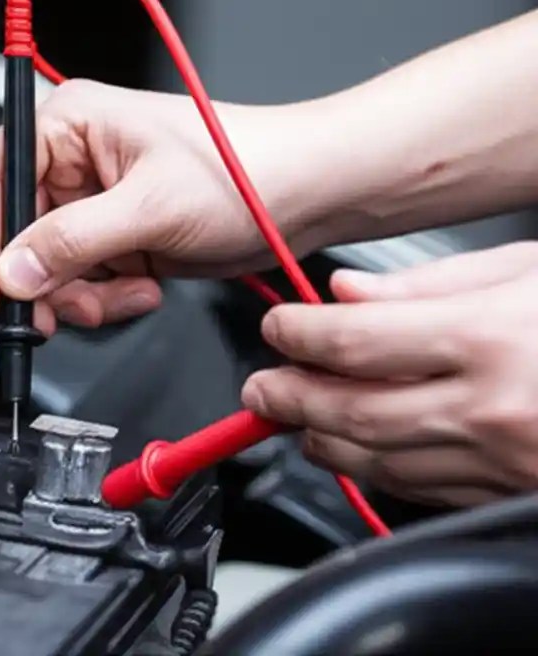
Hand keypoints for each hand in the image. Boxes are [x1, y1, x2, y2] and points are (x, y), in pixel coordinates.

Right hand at [0, 79, 335, 334]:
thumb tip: (12, 270)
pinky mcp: (113, 238)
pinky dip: (103, 299)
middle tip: (55, 313)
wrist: (307, 196)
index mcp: (72, 123)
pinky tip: (142, 288)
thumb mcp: (151, 206)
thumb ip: (72, 242)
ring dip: (78, 295)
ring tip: (125, 293)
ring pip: (45, 267)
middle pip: (14, 231)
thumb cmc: (247, 167)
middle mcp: (74, 160)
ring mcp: (93, 203)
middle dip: (40, 279)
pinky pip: (79, 282)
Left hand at [242, 242, 537, 506]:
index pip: (354, 341)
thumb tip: (347, 292)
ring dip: (323, 440)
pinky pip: (421, 490)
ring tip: (298, 416)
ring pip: (379, 463)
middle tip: (260, 388)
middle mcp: (492, 408)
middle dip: (289, 399)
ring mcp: (502, 462)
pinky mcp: (509, 496)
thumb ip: (432, 283)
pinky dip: (376, 468)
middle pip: (352, 412)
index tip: (277, 327)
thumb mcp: (529, 273)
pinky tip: (357, 447)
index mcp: (490, 337)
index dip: (299, 334)